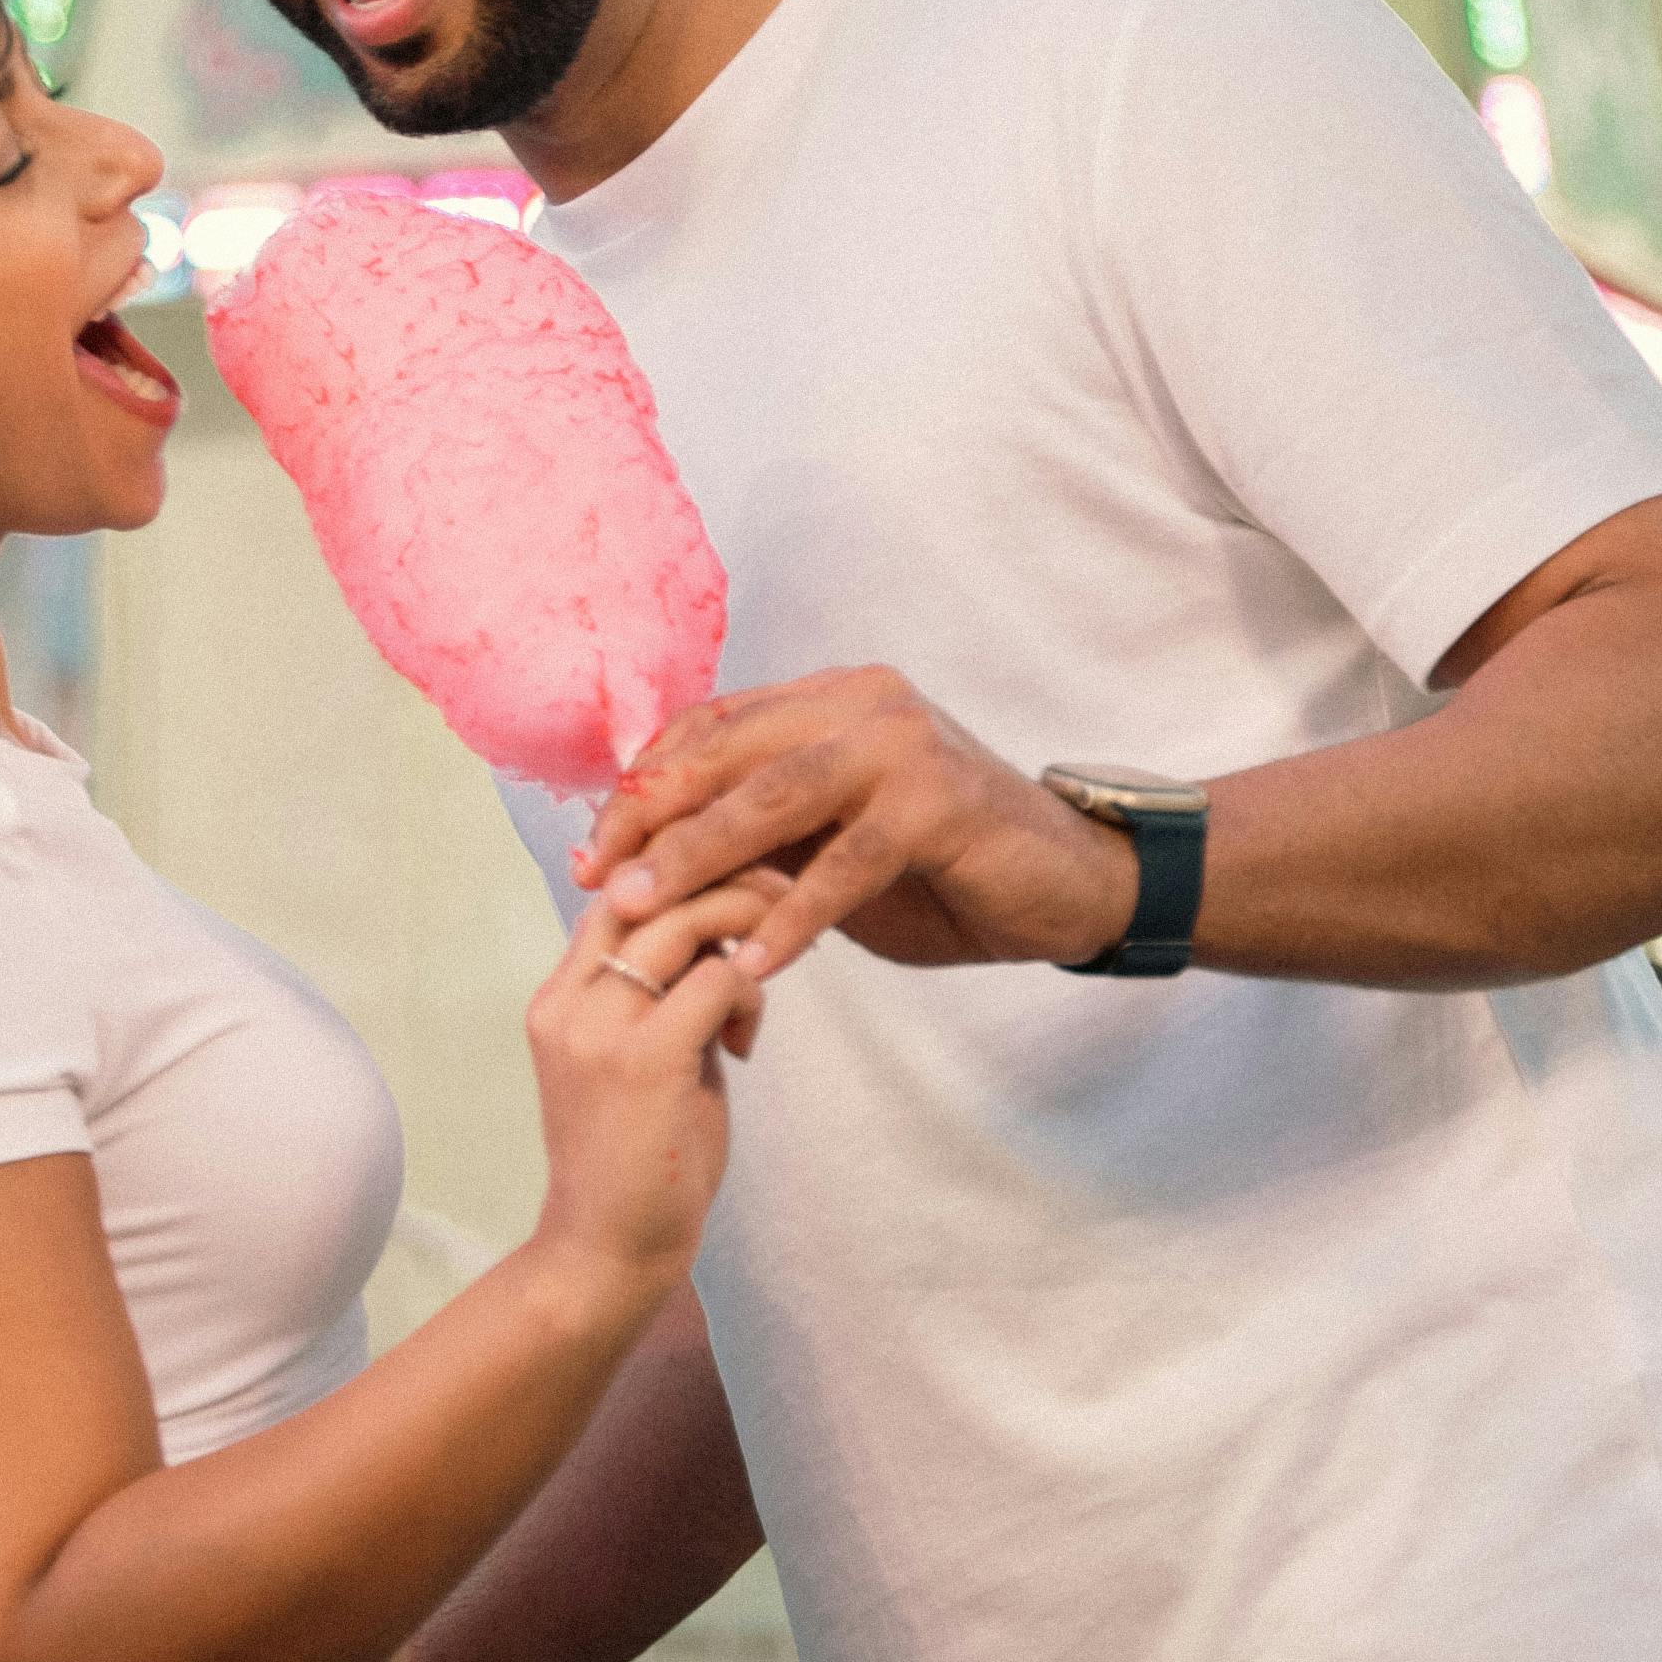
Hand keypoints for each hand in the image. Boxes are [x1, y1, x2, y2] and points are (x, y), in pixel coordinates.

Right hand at [520, 910, 766, 1310]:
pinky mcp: (644, 1059)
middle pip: (651, 886)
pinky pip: (717, 977)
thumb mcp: (638, 1058)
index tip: (739, 895)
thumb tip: (720, 934)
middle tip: (783, 905)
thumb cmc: (635, 1161)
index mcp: (559, 997)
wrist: (606, 1252)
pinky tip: (743, 1043)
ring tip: (772, 967)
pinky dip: (749, 994)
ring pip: (685, 919)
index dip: (683, 874)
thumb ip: (662, 995)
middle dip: (728, 879)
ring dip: (748, 929)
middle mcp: (568, 1000)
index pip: (618, 890)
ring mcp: (598, 1027)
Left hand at [577, 668, 1141, 987]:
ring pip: (772, 797)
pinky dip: (794, 915)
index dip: (644, 787)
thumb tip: (654, 862)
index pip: (712, 730)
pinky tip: (753, 961)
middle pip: (727, 754)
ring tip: (641, 913)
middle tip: (595, 880)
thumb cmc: (946, 870)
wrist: (1072, 883)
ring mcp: (903, 744)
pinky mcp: (939, 801)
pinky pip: (845, 863)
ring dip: (697, 858)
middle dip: (651, 820)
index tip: (590, 847)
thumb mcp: (836, 846)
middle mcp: (863, 703)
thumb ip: (767, 836)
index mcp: (831, 699)